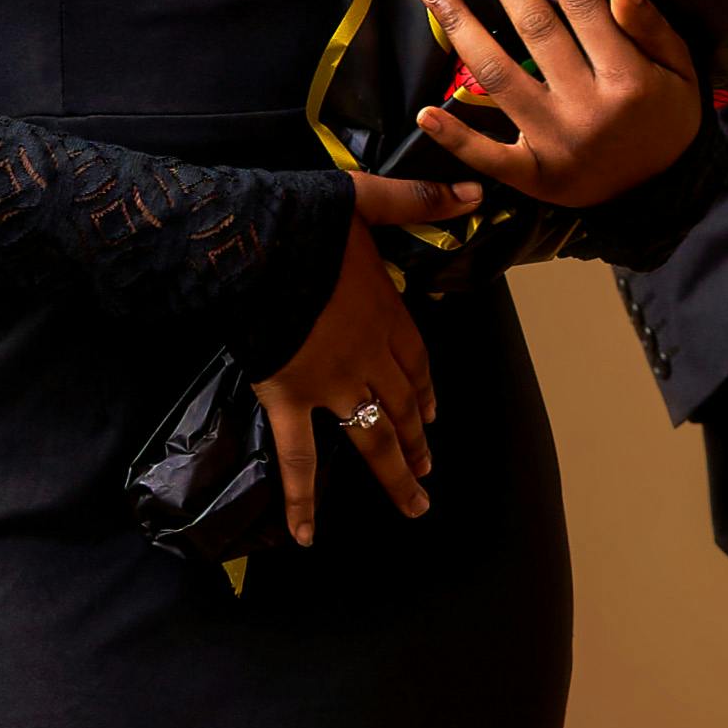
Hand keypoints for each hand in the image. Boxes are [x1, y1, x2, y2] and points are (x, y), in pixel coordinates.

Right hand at [256, 177, 468, 544]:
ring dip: (395, 473)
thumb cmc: (306, 220)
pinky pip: (297, 458)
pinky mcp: (287, 397)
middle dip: (418, 441)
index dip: (426, 390)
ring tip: (413, 504)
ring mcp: (330, 384)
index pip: (417, 362)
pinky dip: (301, 500)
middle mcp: (368, 357)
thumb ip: (420, 200)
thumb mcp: (370, 198)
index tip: (432, 415)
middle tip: (428, 472)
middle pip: (402, 407)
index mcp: (387, 315)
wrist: (253, 243)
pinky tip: (306, 535)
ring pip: (371, 437)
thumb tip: (474, 191)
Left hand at [413, 0, 705, 205]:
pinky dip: (456, 137)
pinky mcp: (534, 177)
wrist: (665, 193)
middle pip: (535, 32)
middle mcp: (587, 109)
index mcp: (627, 80)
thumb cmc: (669, 119)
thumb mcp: (681, 69)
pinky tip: (426, 112)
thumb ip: (650, 28)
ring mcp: (555, 145)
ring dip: (461, 28)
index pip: (584, 9)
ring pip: (499, 78)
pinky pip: (489, 157)